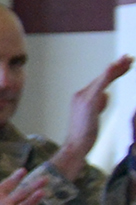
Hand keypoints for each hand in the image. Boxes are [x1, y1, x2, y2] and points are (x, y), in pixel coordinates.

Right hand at [62, 56, 129, 179]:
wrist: (75, 147)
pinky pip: (101, 85)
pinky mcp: (89, 102)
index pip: (100, 81)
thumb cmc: (84, 136)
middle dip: (117, 67)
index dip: (113, 72)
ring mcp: (83, 97)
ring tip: (128, 60)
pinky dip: (108, 74)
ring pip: (103, 78)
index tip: (124, 64)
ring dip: (116, 67)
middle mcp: (80, 94)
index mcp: (81, 97)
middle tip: (129, 57)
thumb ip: (98, 104)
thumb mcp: (93, 116)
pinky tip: (115, 66)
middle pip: (102, 78)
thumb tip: (105, 95)